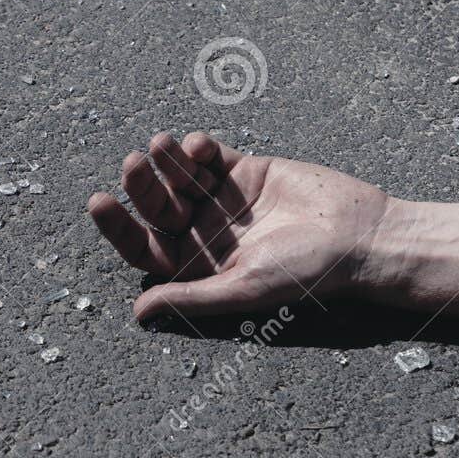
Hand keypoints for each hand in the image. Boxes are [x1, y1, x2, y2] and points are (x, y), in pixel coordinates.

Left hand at [87, 132, 398, 321]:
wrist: (358, 236)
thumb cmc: (304, 273)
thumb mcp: (243, 288)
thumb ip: (191, 297)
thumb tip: (139, 312)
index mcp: (196, 265)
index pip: (143, 245)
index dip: (118, 226)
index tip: (100, 202)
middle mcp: (204, 233)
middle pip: (157, 206)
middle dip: (141, 185)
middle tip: (132, 164)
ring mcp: (223, 201)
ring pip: (179, 176)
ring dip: (165, 160)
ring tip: (160, 145)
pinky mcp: (245, 172)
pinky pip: (211, 156)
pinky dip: (199, 148)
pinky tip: (200, 147)